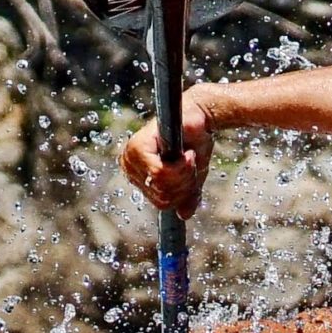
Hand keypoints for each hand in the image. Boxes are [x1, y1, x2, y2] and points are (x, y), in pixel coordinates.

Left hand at [120, 91, 216, 215]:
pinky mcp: (137, 147)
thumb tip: (184, 214)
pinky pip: (160, 173)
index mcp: (138, 176)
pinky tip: (186, 152)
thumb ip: (185, 196)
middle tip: (191, 163)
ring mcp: (131, 156)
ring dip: (185, 174)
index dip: (182, 193)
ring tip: (189, 156)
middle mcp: (130, 166)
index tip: (191, 173)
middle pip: (162, 196)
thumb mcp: (191, 176)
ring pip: (161, 185)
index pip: (162, 203)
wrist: (201, 118)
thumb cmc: (194, 144)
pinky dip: (181, 166)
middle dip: (185, 184)